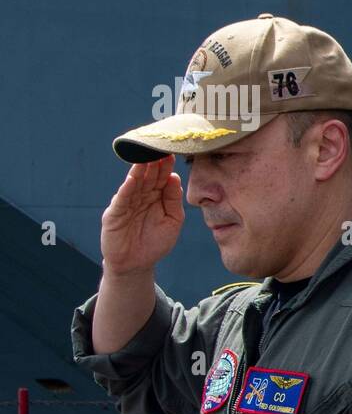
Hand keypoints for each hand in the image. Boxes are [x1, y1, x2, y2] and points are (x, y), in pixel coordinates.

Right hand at [100, 156, 184, 276]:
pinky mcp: (114, 215)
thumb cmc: (155, 242)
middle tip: (160, 149)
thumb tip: (175, 178)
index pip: (161, 178)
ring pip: (134, 184)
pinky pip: (121, 200)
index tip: (173, 153)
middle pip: (148, 177)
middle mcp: (140, 197)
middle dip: (154, 164)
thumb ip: (173, 200)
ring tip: (146, 158)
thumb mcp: (172, 221)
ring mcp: (126, 204)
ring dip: (140, 171)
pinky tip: (132, 179)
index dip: (166, 166)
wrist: (136, 264)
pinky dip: (126, 189)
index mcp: (156, 197)